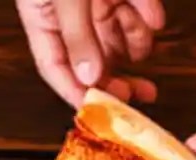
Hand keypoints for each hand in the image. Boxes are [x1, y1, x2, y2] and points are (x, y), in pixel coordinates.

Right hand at [17, 0, 164, 106]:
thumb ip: (77, 35)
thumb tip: (89, 76)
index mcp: (42, 16)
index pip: (55, 67)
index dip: (76, 92)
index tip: (100, 112)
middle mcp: (69, 12)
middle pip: (92, 58)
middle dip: (117, 76)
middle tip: (138, 93)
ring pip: (118, 34)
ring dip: (136, 39)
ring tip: (142, 35)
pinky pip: (137, 6)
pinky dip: (148, 12)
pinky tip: (153, 16)